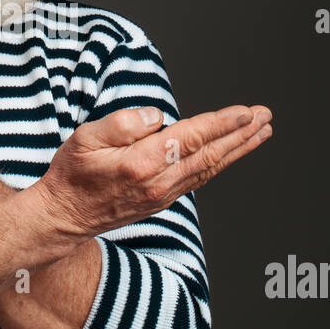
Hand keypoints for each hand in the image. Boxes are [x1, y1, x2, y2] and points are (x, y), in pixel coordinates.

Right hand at [34, 103, 272, 238]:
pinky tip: (229, 154)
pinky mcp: (162, 201)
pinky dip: (220, 163)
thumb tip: (159, 117)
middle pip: (211, 154)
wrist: (63, 218)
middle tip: (266, 117)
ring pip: (210, 168)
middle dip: (242, 134)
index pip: (193, 137)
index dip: (222, 123)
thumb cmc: (71, 175)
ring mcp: (163, 195)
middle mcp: (160, 183)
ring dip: (238, 149)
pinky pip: (199, 178)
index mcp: (143, 163)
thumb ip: (124, 123)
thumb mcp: (85, 139)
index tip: (247, 111)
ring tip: (260, 133)